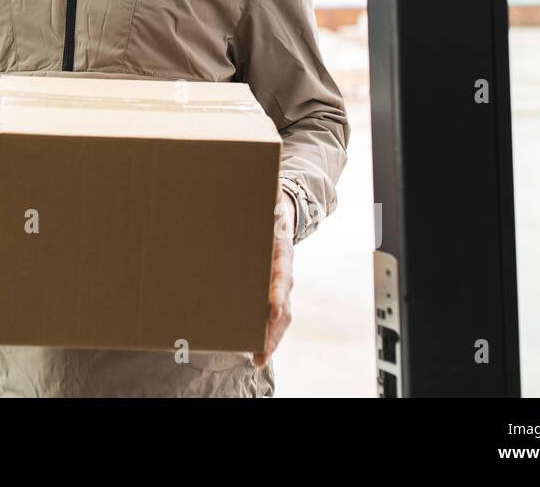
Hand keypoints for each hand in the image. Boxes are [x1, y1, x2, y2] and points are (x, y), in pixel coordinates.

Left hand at [252, 187, 294, 367]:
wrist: (280, 215)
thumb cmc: (268, 209)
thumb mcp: (268, 199)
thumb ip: (268, 194)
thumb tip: (268, 181)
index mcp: (281, 253)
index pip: (282, 275)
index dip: (278, 293)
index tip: (273, 309)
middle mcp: (284, 274)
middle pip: (284, 306)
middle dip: (274, 329)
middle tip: (262, 349)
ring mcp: (279, 286)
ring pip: (280, 318)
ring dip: (270, 339)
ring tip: (258, 358)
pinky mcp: (270, 294)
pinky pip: (271, 318)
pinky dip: (265, 336)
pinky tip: (255, 352)